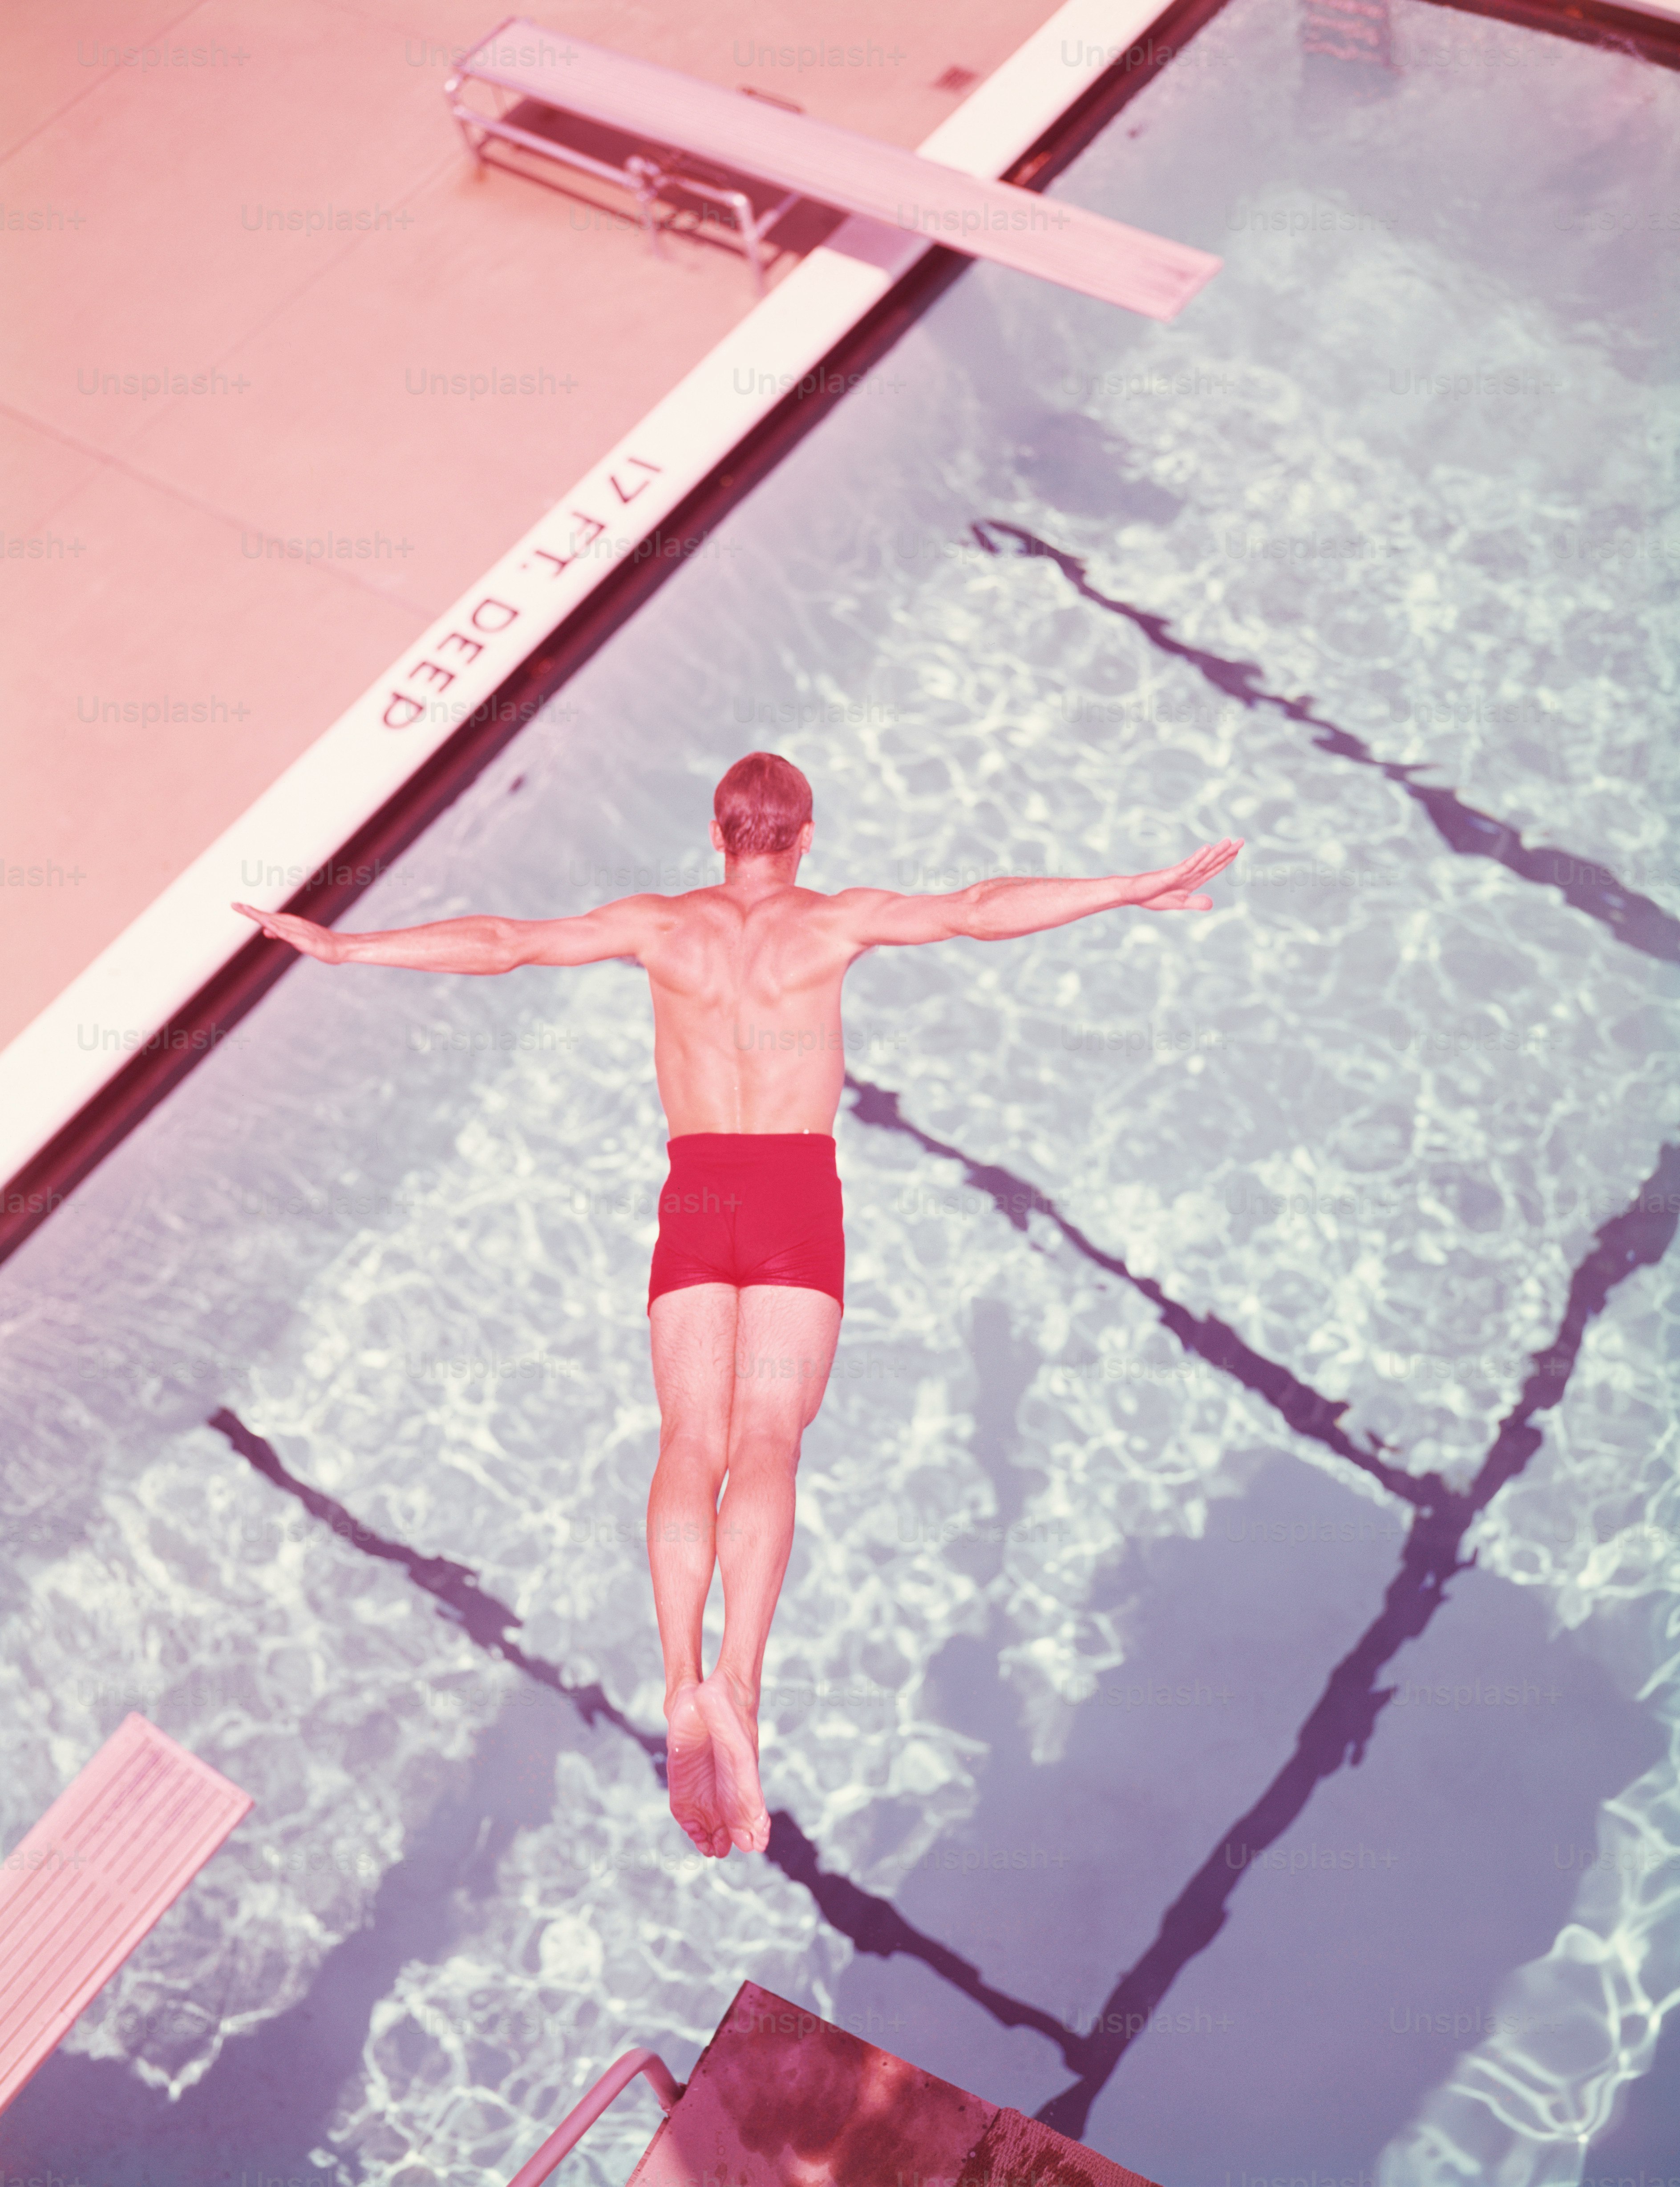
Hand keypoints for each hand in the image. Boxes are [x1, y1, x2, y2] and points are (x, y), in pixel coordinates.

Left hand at [232, 902, 344, 962]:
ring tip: (245, 910)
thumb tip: (265, 930)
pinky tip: (266, 924)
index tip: (238, 906)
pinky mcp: (304, 940)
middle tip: (234, 905)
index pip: (268, 917)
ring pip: (276, 922)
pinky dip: (276, 928)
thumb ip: (281, 934)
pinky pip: (288, 933)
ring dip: (260, 916)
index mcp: (291, 924)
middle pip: (268, 917)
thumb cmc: (321, 944)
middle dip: (251, 912)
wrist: (342, 947)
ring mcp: (298, 931)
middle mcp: (293, 924)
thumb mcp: (297, 940)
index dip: (253, 912)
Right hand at [1127, 839, 1242, 911]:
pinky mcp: (1171, 874)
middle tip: (1241, 840)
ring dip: (1216, 852)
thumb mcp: (1179, 903)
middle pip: (1212, 862)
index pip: (1213, 869)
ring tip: (1228, 841)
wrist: (1134, 895)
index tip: (1237, 850)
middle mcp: (1189, 874)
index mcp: (1192, 881)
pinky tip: (1207, 849)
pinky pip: (1187, 865)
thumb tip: (1212, 904)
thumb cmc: (1153, 897)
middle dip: (1227, 852)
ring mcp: (1180, 873)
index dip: (1226, 860)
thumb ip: (1195, 902)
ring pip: (1202, 861)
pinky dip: (1197, 857)